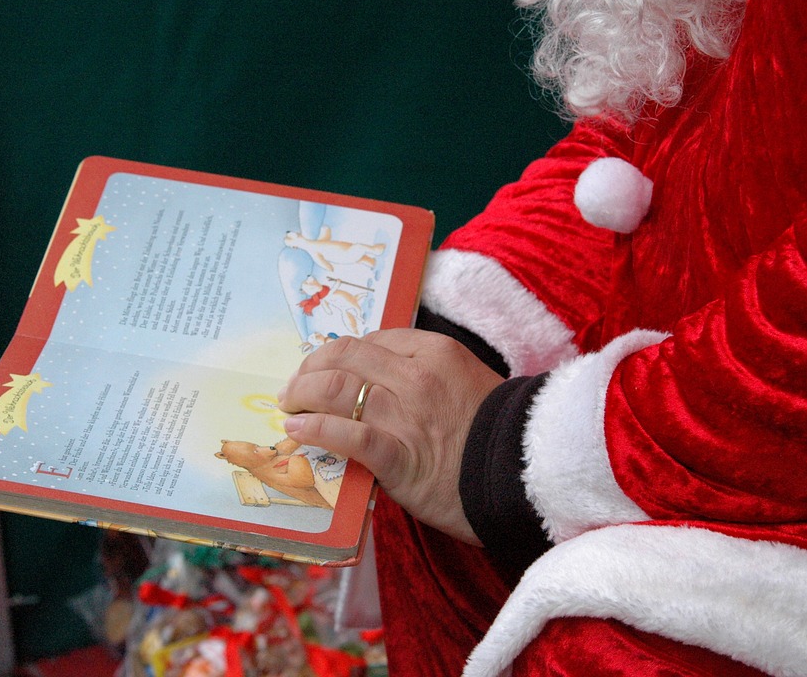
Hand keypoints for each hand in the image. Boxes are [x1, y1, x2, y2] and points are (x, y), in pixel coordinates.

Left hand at [277, 330, 503, 543]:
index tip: (320, 368)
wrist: (525, 474)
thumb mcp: (463, 381)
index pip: (367, 341)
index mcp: (433, 351)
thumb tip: (373, 378)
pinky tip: (297, 430)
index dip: (334, 354)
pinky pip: (347, 436)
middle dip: (309, 370)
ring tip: (289, 407)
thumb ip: (421, 373)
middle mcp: (415, 376)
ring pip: (336, 390)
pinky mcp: (398, 457)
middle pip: (344, 358)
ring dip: (302, 396)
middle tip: (293, 387)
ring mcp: (405, 415)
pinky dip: (315, 429)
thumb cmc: (494, 431)